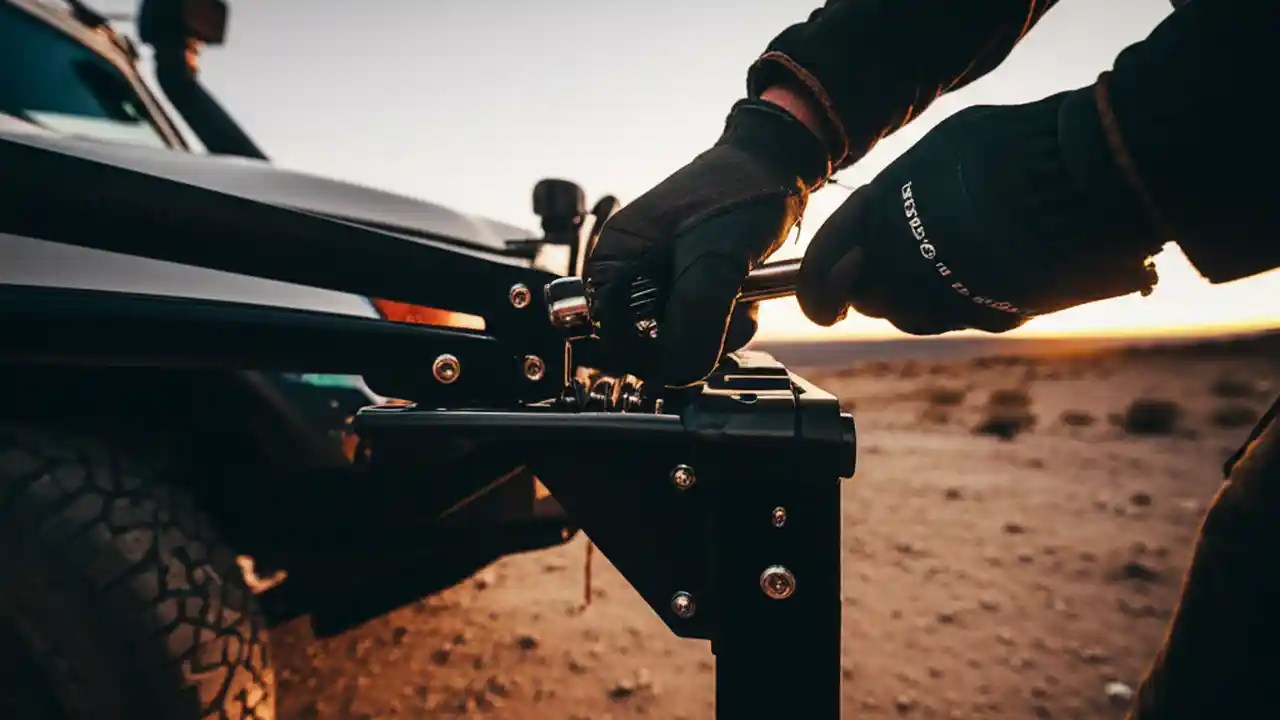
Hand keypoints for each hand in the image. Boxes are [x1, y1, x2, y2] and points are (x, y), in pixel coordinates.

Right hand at [586, 97, 830, 385]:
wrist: (780, 161)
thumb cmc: (742, 193)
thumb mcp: (716, 262)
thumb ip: (694, 320)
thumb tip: (680, 372)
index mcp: (616, 257)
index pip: (608, 333)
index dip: (645, 355)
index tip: (685, 359)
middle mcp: (629, 265)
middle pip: (643, 337)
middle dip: (689, 341)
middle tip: (726, 322)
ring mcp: (658, 270)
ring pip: (674, 331)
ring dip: (713, 331)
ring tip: (742, 303)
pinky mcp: (686, 274)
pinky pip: (695, 316)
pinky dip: (722, 318)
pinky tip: (745, 297)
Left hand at [797, 89, 1163, 334]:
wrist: (1077, 184)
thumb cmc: (1006, 150)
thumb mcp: (938, 151)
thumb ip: (903, 189)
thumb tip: (891, 202)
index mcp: (875, 223)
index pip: (819, 269)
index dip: (818, 280)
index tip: (826, 286)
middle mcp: (900, 269)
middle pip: (868, 298)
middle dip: (875, 285)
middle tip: (896, 262)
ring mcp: (944, 300)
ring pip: (910, 316)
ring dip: (918, 295)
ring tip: (950, 254)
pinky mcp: (987, 317)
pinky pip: (958, 316)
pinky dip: (959, 298)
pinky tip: (982, 267)